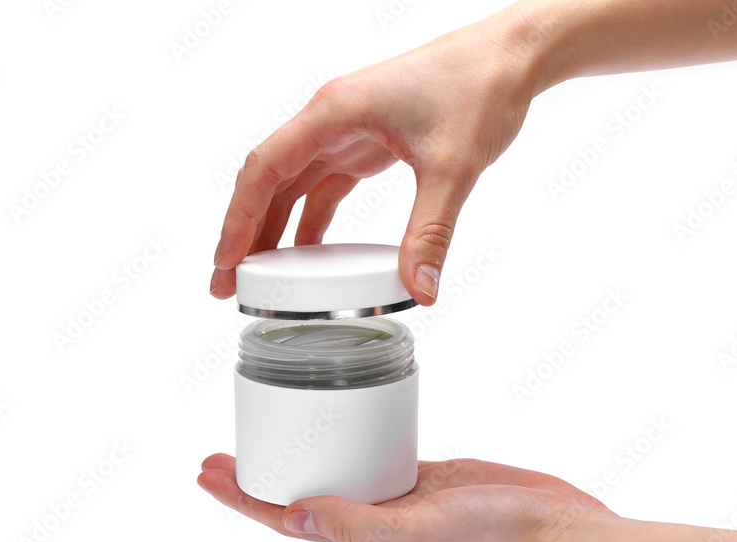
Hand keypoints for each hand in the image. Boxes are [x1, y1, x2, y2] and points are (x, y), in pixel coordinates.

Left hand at [197, 453, 614, 541]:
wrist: (558, 531)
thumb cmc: (497, 538)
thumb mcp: (418, 531)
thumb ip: (358, 525)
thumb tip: (292, 516)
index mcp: (367, 534)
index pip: (289, 517)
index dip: (245, 498)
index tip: (208, 474)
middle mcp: (377, 517)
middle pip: (301, 494)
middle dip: (258, 478)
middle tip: (217, 454)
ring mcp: (402, 495)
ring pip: (335, 474)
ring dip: (298, 458)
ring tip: (267, 436)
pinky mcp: (429, 474)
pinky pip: (376, 453)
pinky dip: (350, 439)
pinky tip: (338, 423)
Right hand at [210, 8, 546, 304]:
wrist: (510, 58)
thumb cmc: (478, 87)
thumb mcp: (453, 167)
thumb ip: (431, 232)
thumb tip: (420, 288)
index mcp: (334, 112)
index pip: (266, 167)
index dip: (239, 217)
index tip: (226, 260)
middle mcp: (330, 119)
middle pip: (268, 179)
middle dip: (246, 232)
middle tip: (228, 283)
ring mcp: (345, 130)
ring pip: (292, 184)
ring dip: (273, 229)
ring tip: (258, 277)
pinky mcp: (365, 143)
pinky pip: (323, 186)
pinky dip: (311, 220)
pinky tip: (307, 254)